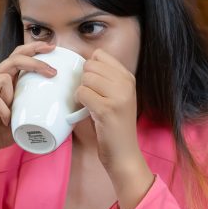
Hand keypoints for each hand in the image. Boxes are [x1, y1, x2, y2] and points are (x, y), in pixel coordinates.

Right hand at [0, 41, 56, 170]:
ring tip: (12, 114)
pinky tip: (5, 122)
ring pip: (3, 79)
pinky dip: (4, 111)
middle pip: (13, 60)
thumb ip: (35, 111)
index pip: (17, 56)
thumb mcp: (22, 121)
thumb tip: (65, 114)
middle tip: (53, 72)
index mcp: (1, 80)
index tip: (52, 47)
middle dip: (35, 62)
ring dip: (13, 96)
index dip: (33, 48)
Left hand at [74, 49, 153, 208]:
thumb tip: (84, 62)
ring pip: (85, 78)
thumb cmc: (115, 126)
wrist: (124, 154)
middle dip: (84, 80)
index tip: (91, 83)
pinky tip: (86, 112)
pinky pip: (82, 93)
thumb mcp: (117, 97)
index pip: (100, 55)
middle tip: (90, 97)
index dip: (89, 67)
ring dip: (81, 91)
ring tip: (89, 104)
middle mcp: (126, 83)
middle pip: (90, 65)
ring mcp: (118, 96)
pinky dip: (79, 102)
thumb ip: (106, 79)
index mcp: (128, 78)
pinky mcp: (107, 109)